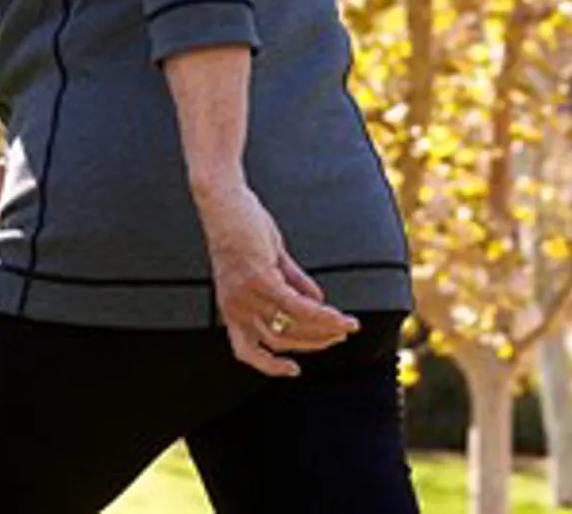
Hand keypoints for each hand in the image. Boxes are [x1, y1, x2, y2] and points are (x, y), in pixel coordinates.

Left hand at [191, 179, 357, 377]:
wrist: (223, 202)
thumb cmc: (242, 227)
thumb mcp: (267, 261)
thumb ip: (291, 282)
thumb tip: (318, 301)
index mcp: (231, 308)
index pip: (246, 350)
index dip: (269, 366)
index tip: (294, 370)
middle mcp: (235, 308)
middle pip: (279, 340)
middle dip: (313, 342)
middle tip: (338, 336)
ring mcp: (247, 295)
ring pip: (292, 325)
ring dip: (324, 329)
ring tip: (347, 326)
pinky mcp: (260, 279)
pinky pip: (296, 306)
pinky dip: (320, 314)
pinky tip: (338, 315)